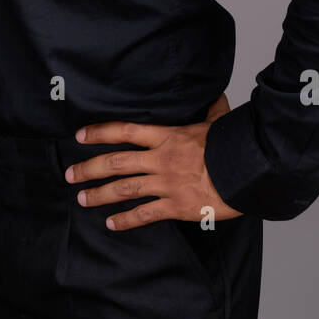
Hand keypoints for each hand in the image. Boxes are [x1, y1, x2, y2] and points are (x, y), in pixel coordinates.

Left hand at [64, 93, 241, 229]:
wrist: (247, 173)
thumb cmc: (234, 146)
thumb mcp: (219, 122)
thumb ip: (212, 109)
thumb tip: (214, 94)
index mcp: (168, 136)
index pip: (125, 131)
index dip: (99, 132)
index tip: (80, 135)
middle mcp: (160, 160)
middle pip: (116, 162)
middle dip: (89, 168)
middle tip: (70, 174)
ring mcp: (166, 184)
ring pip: (123, 189)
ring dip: (99, 194)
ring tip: (82, 198)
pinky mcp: (176, 206)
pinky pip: (144, 214)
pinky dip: (126, 220)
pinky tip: (112, 224)